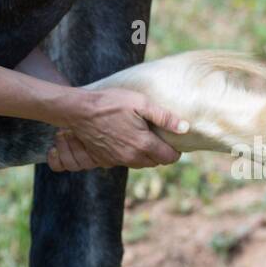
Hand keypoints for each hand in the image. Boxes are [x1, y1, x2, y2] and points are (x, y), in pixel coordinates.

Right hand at [45, 89, 188, 172]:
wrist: (79, 111)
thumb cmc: (111, 103)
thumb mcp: (141, 103)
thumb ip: (164, 117)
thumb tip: (185, 128)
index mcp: (143, 145)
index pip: (168, 158)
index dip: (175, 152)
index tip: (175, 142)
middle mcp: (131, 157)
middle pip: (155, 162)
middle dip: (161, 153)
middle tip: (161, 138)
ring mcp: (117, 160)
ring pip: (140, 164)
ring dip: (146, 155)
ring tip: (146, 139)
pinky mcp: (106, 159)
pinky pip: (125, 161)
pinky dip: (131, 154)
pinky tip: (128, 140)